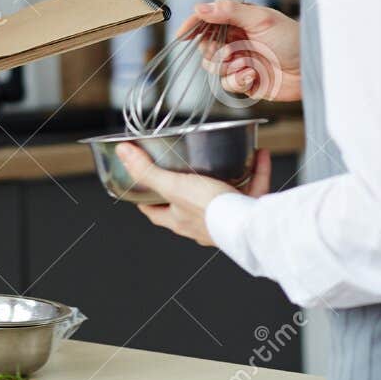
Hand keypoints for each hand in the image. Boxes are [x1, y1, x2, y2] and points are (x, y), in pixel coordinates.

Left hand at [115, 143, 272, 245]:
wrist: (248, 226)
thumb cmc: (209, 211)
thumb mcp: (173, 186)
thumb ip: (147, 171)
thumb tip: (123, 153)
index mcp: (179, 220)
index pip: (154, 212)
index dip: (146, 200)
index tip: (141, 189)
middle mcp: (201, 224)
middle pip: (188, 205)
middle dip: (188, 188)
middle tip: (185, 170)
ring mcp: (226, 221)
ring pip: (225, 196)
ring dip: (228, 175)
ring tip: (227, 159)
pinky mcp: (249, 214)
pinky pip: (254, 188)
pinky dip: (257, 170)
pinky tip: (258, 154)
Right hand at [179, 0, 302, 102]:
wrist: (311, 69)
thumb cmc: (293, 39)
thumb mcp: (261, 19)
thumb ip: (229, 11)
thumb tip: (201, 7)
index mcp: (238, 21)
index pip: (208, 21)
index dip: (193, 26)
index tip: (183, 33)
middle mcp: (236, 41)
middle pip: (205, 47)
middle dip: (214, 51)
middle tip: (229, 50)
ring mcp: (239, 62)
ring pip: (213, 67)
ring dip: (227, 67)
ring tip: (247, 63)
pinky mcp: (245, 81)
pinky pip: (227, 84)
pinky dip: (238, 80)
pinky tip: (253, 75)